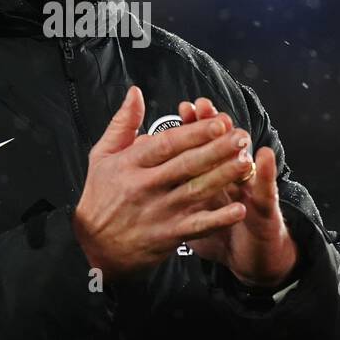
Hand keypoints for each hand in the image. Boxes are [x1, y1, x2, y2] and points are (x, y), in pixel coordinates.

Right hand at [72, 86, 255, 280]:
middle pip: (186, 165)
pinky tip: (238, 209)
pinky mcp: (168, 235)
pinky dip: (218, 219)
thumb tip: (135, 93)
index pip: (166, 144)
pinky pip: (197, 226)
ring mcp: (158, 212)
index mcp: (130, 164)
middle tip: (240, 137)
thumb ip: (122, 124)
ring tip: (245, 163)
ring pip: (195, 191)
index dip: (194, 133)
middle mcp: (145, 186)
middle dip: (217, 149)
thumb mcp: (102, 156)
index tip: (218, 122)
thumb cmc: (100, 198)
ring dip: (223, 177)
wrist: (94, 246)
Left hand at [178, 98, 300, 288]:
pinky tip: (264, 156)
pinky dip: (266, 174)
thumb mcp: (196, 213)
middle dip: (212, 127)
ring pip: (244, 163)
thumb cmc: (221, 236)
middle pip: (221, 147)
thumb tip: (154, 168)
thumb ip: (179, 189)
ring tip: (229, 121)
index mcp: (211, 178)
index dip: (193, 128)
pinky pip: (265, 193)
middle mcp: (232, 179)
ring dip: (237, 142)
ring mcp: (251, 192)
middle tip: (205, 107)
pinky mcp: (266, 211)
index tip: (186, 108)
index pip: (200, 147)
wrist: (256, 260)